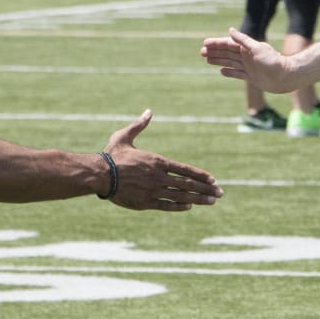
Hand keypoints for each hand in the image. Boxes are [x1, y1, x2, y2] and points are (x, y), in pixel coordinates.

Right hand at [102, 109, 222, 210]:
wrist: (99, 175)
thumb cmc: (112, 155)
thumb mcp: (125, 136)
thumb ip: (139, 125)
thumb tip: (148, 111)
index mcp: (157, 161)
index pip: (184, 169)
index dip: (200, 175)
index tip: (212, 179)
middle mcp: (159, 177)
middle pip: (187, 184)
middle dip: (205, 189)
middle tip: (220, 193)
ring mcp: (153, 191)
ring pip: (180, 196)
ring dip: (198, 199)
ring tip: (211, 201)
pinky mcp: (145, 202)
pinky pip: (166, 206)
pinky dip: (179, 206)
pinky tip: (189, 206)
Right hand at [201, 28, 297, 92]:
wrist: (285, 77)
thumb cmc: (273, 61)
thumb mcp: (257, 48)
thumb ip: (243, 40)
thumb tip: (230, 30)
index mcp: (247, 48)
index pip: (228, 44)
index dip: (216, 43)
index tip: (205, 43)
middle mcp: (246, 56)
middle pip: (227, 53)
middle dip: (214, 52)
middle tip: (201, 52)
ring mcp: (248, 67)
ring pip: (229, 62)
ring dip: (218, 60)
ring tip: (207, 59)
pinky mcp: (251, 77)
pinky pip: (237, 73)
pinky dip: (229, 72)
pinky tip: (221, 71)